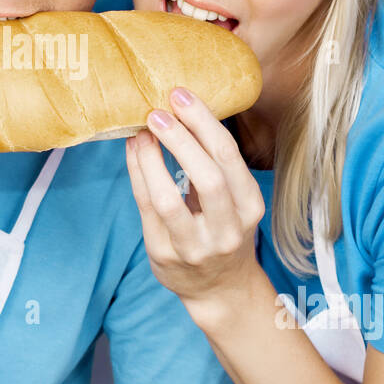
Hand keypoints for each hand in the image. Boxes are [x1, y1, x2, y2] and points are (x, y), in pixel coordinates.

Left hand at [123, 87, 265, 318]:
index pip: (229, 158)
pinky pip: (146, 210)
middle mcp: (227, 229)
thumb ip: (215, 164)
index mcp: (250, 207)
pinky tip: (134, 151)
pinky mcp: (164, 255)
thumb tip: (182, 110)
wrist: (219, 288)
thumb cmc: (223, 229)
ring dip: (151, 160)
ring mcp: (195, 247)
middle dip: (181, 139)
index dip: (204, 123)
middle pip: (207, 177)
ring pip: (169, 200)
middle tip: (158, 111)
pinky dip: (137, 174)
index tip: (182, 95)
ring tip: (141, 132)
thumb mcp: (234, 201)